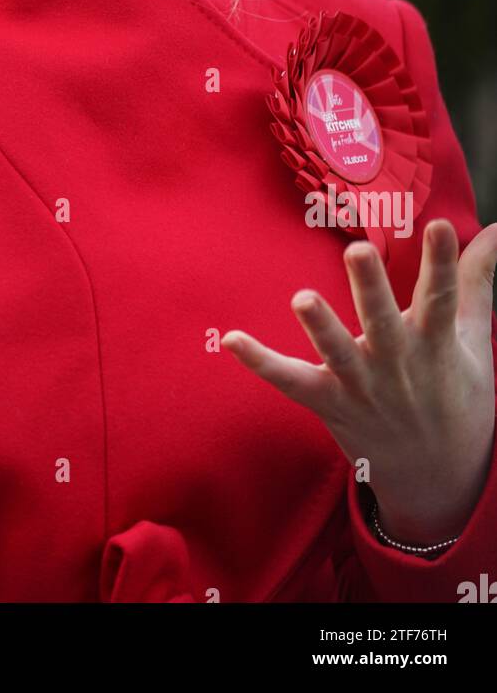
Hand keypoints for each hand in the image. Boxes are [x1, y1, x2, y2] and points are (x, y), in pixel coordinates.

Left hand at [221, 218, 496, 545]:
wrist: (437, 477)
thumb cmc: (454, 393)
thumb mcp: (475, 340)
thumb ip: (476, 279)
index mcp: (436, 345)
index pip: (442, 298)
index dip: (442, 262)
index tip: (442, 226)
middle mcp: (397, 365)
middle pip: (383, 322)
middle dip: (371, 288)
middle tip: (359, 250)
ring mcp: (361, 387)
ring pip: (339, 355)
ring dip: (321, 328)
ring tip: (303, 297)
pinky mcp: (329, 403)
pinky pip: (291, 382)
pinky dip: (261, 362)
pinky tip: (230, 338)